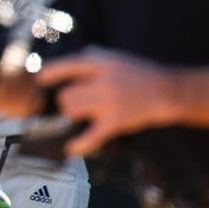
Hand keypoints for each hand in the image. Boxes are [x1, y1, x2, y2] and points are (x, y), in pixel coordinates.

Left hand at [38, 47, 177, 157]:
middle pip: (65, 94)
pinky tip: (70, 149)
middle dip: (66, 101)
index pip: (66, 66)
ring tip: (80, 116)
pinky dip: (79, 145)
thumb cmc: (139, 74)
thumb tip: (64, 66)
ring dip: (71, 116)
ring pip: (71, 111)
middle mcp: (103, 81)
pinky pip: (91, 136)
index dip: (49, 74)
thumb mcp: (115, 57)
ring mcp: (109, 102)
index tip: (40, 80)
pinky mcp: (116, 122)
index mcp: (101, 63)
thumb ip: (91, 58)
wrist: (168, 91)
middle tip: (73, 104)